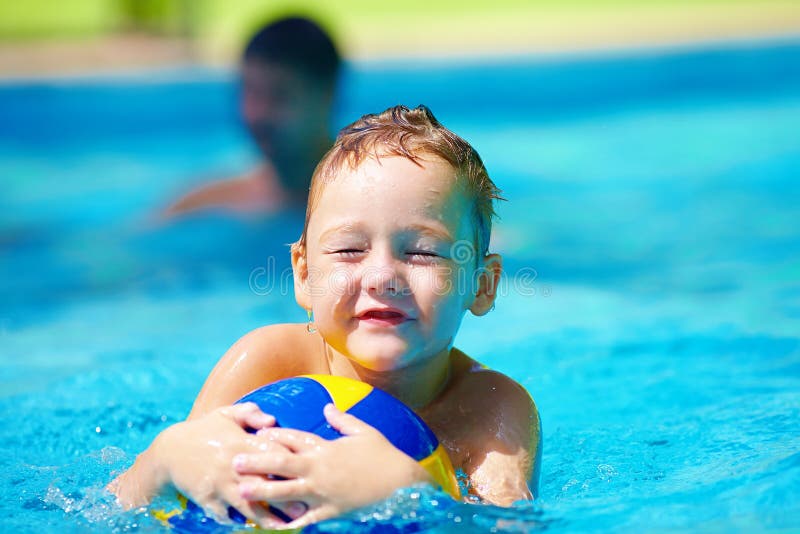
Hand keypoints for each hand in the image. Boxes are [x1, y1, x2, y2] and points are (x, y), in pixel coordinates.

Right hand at [111, 402, 290, 528]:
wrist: (168, 452)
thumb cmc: (203, 430)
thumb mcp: (225, 414)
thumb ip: (250, 412)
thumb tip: (272, 420)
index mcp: (240, 442)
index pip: (271, 453)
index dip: (290, 463)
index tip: (307, 473)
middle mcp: (231, 465)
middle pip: (263, 483)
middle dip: (283, 497)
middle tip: (303, 509)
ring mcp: (219, 484)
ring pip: (246, 504)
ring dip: (265, 517)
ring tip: (284, 527)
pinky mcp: (207, 500)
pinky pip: (225, 515)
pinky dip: (238, 522)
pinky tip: (254, 530)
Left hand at [232, 403, 430, 528]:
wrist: (403, 485)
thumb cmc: (385, 456)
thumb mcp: (366, 432)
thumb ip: (343, 419)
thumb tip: (327, 407)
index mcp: (327, 448)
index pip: (295, 438)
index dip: (273, 435)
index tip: (254, 433)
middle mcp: (320, 468)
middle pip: (282, 463)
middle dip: (257, 461)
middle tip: (234, 461)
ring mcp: (324, 492)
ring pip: (287, 491)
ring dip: (263, 491)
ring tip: (242, 491)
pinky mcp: (330, 512)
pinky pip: (305, 519)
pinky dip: (289, 524)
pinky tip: (272, 527)